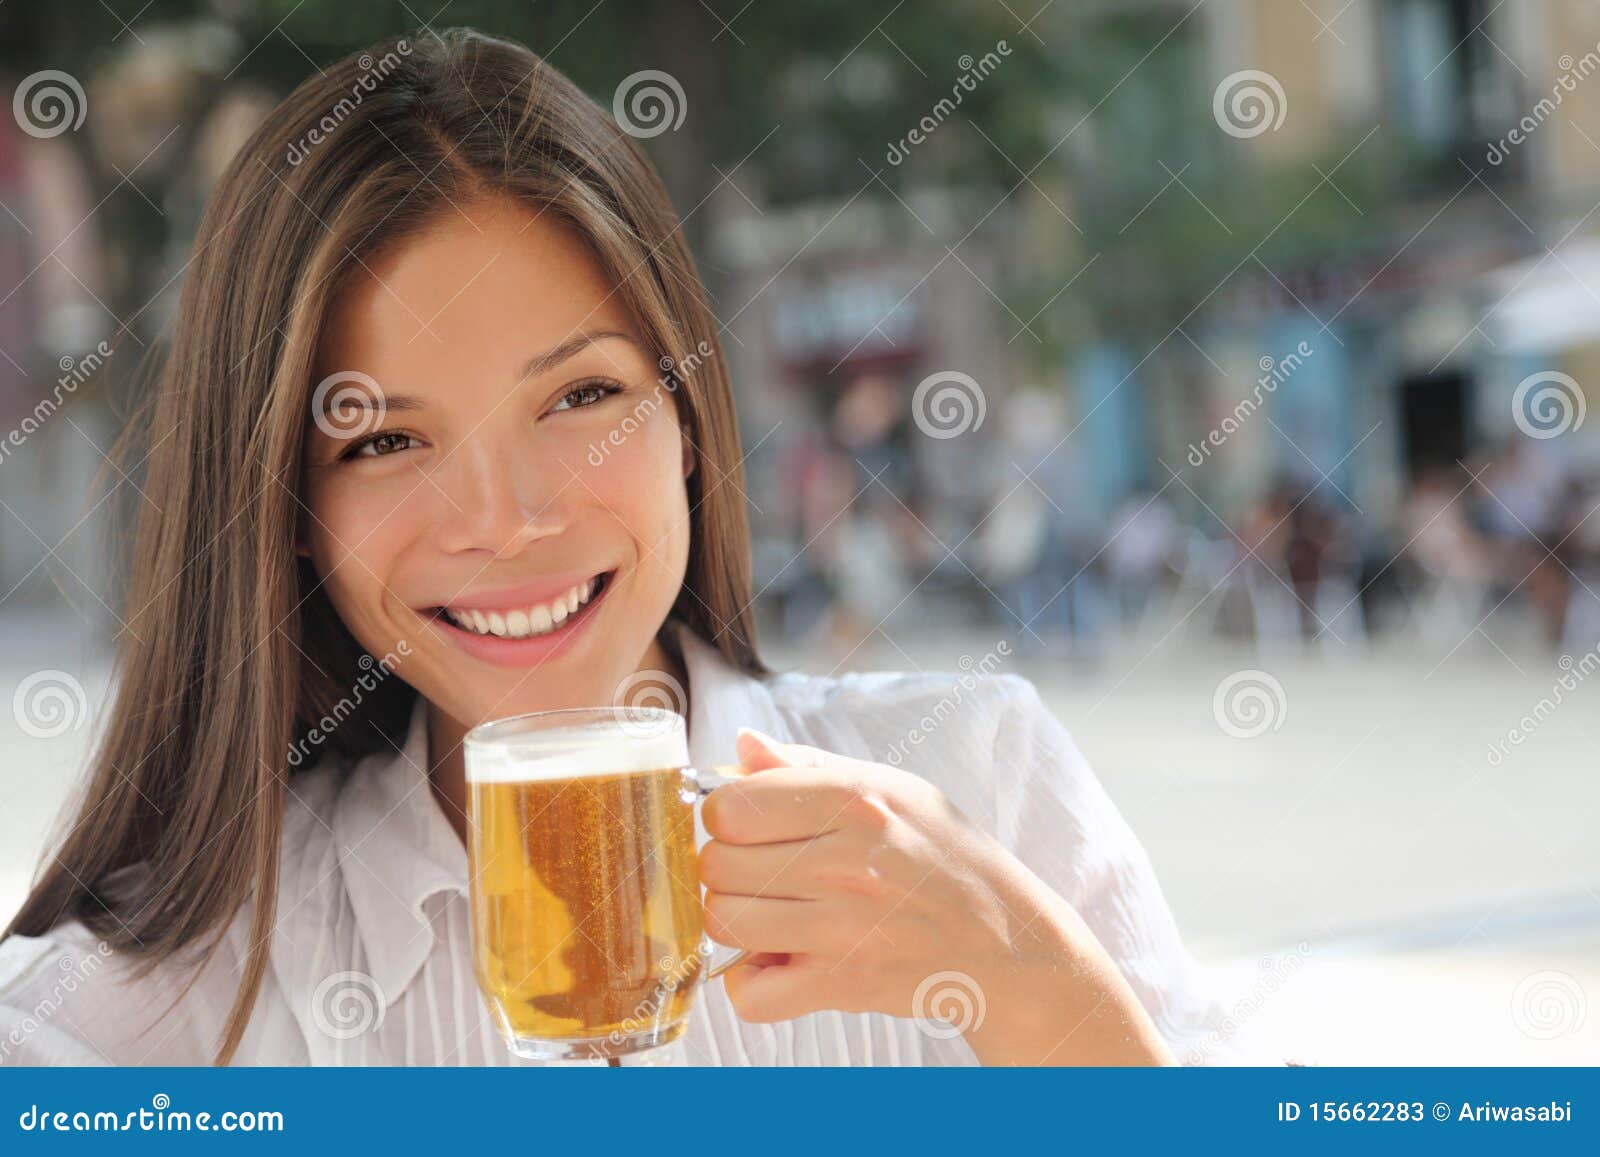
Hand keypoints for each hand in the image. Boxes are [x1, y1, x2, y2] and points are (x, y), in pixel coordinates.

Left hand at [698, 728, 1174, 1064]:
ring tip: (770, 916)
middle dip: (727, 871)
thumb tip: (743, 745)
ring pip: (724, 923)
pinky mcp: (846, 984)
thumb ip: (808, 767)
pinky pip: (752, 995)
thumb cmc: (946, 857)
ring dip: (736, 922)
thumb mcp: (892, 789)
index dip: (727, 818)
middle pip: (718, 865)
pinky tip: (781, 964)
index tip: (748, 828)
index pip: (730, 805)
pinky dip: (752, 986)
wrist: (1008, 940)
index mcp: (853, 798)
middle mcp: (846, 859)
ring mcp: (844, 926)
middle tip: (762, 876)